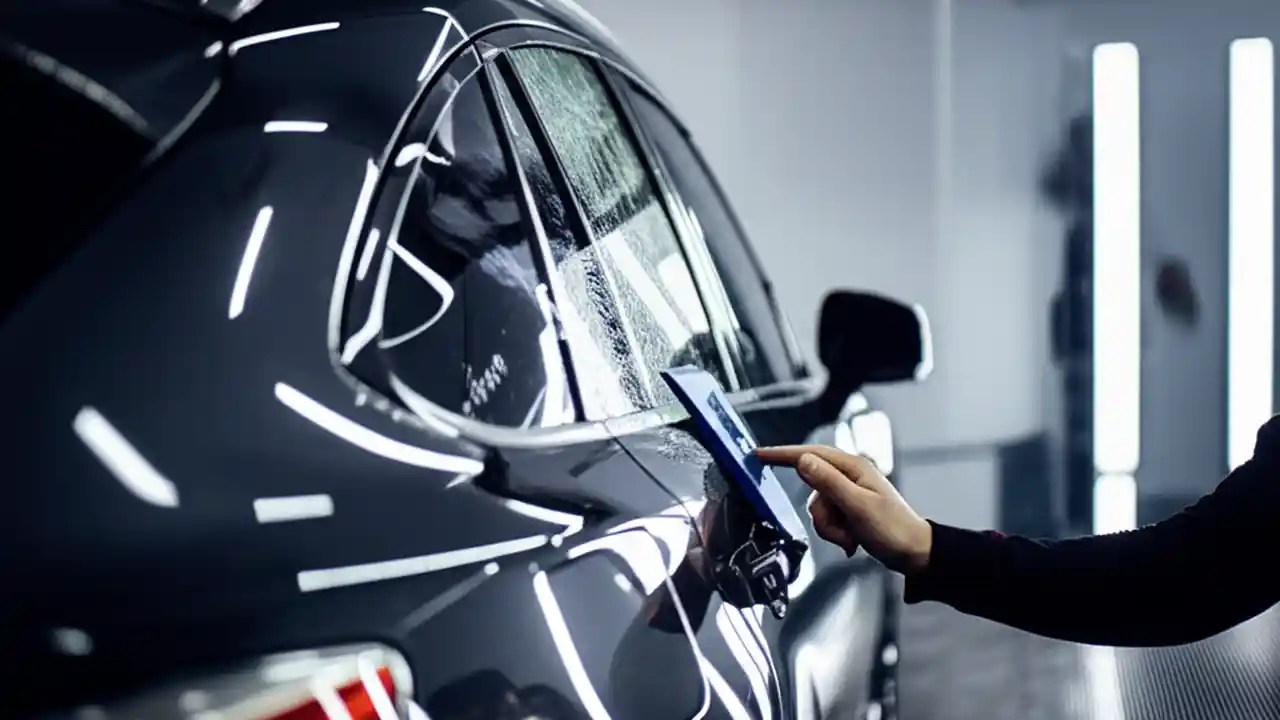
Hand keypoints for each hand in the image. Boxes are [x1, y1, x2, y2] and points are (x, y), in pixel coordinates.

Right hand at [755, 445, 932, 574]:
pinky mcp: (848, 509)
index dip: (782, 454)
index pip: (810, 454)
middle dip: (822, 515)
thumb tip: (802, 460)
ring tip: (851, 538)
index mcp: (853, 467)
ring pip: (817, 507)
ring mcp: (848, 493)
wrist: (915, 554)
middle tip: (840, 530)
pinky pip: (826, 518)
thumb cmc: (892, 529)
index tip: (757, 455)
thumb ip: (828, 482)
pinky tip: (852, 541)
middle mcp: (849, 475)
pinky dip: (835, 533)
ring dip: (830, 527)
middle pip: (812, 488)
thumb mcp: (857, 506)